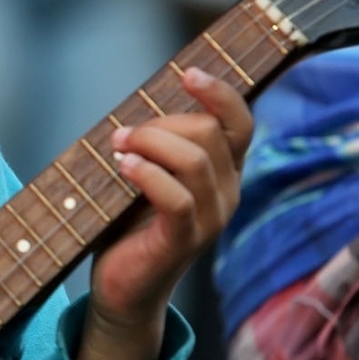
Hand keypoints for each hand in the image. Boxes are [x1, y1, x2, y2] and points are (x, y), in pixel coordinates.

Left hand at [76, 67, 253, 359]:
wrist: (123, 286)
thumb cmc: (130, 223)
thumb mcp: (147, 173)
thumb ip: (157, 141)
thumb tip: (139, 104)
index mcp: (223, 171)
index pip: (241, 123)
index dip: (220, 94)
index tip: (188, 73)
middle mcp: (227, 193)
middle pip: (210, 133)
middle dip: (160, 123)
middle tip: (120, 135)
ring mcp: (210, 219)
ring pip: (195, 159)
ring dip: (149, 143)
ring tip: (117, 148)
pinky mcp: (185, 241)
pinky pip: (177, 197)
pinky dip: (147, 174)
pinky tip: (123, 166)